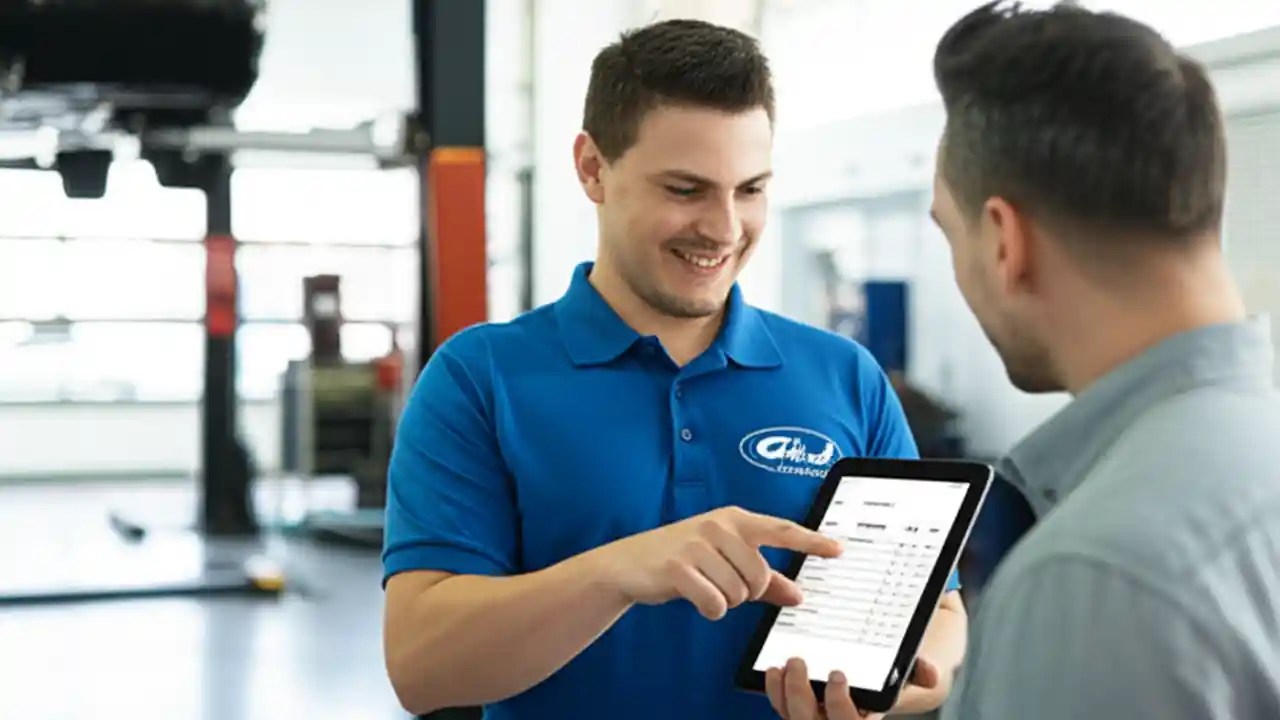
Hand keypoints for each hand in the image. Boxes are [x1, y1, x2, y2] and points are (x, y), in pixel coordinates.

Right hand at [593, 506, 841, 619]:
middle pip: (760, 575)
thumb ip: (765, 578)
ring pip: (738, 593)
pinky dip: (709, 609)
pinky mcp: (678, 568)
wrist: (629, 564)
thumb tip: (799, 595)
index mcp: (734, 519)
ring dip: (725, 600)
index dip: (811, 541)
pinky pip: (714, 603)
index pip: (781, 530)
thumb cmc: (683, 559)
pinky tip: (694, 597)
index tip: (838, 549)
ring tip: (705, 586)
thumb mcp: (724, 560)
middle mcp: (717, 527)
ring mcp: (696, 545)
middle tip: (725, 585)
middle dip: (748, 592)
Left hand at [764, 656, 941, 718]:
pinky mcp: (800, 715)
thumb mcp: (906, 676)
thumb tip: (930, 675)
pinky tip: (774, 673)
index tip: (837, 674)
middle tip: (797, 661)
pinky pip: (783, 712)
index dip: (839, 704)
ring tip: (781, 666)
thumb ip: (917, 672)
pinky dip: (775, 695)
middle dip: (799, 694)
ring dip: (782, 694)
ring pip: (793, 719)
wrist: (874, 688)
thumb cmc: (889, 681)